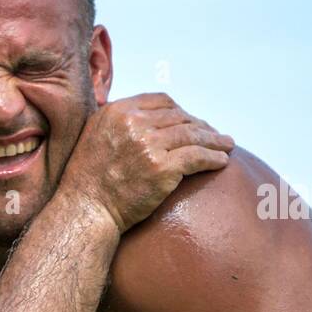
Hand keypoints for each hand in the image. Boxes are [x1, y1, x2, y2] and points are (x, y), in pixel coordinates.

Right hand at [63, 93, 233, 233]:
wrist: (84, 210)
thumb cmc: (87, 180)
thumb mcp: (94, 135)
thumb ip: (117, 122)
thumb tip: (142, 117)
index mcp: (118, 111)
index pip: (161, 101)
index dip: (180, 111)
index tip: (190, 121)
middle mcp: (134, 123)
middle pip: (180, 117)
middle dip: (200, 125)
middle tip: (214, 135)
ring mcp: (149, 145)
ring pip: (193, 135)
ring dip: (214, 140)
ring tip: (227, 145)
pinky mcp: (163, 168)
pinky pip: (197, 157)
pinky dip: (213, 158)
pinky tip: (222, 161)